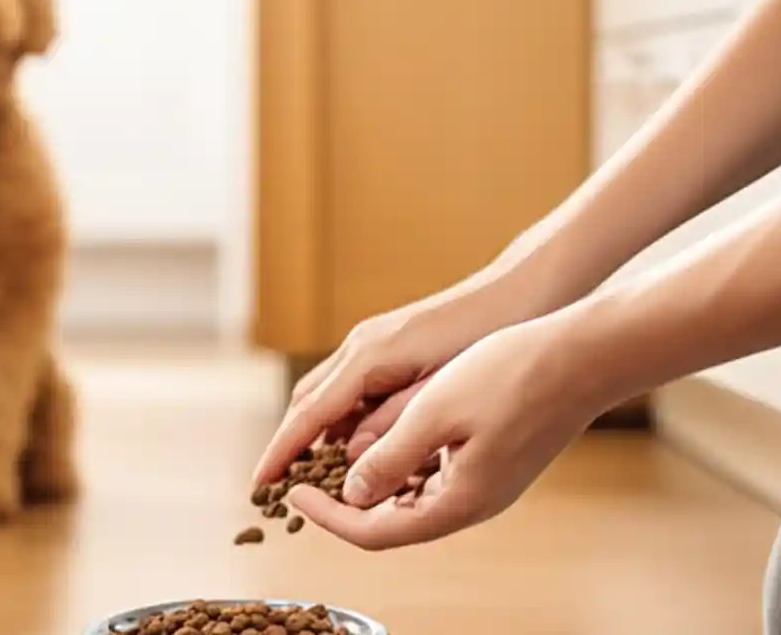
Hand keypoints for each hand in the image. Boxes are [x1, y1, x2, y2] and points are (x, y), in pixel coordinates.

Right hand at [253, 268, 545, 485]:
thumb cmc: (486, 342)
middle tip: (279, 488)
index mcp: (368, 358)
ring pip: (325, 393)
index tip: (259, 486)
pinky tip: (356, 443)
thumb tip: (348, 459)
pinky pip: (348, 385)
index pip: (309, 414)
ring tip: (315, 475)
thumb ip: (391, 426)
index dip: (282, 453)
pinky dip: (342, 417)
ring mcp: (371, 340)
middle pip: (306, 402)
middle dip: (289, 445)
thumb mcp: (440, 393)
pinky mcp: (386, 343)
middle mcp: (360, 346)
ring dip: (316, 432)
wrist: (521, 292)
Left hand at [288, 317, 611, 549]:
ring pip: (412, 496)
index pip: (373, 531)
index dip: (326, 516)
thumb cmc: (511, 377)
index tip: (292, 491)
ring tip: (331, 455)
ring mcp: (486, 486)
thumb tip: (351, 494)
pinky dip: (401, 463)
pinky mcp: (495, 463)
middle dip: (342, 501)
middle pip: (391, 521)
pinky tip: (380, 436)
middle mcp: (472, 504)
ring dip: (370, 480)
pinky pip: (434, 475)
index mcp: (457, 502)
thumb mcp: (435, 414)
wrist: (585, 357)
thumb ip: (389, 458)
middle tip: (304, 477)